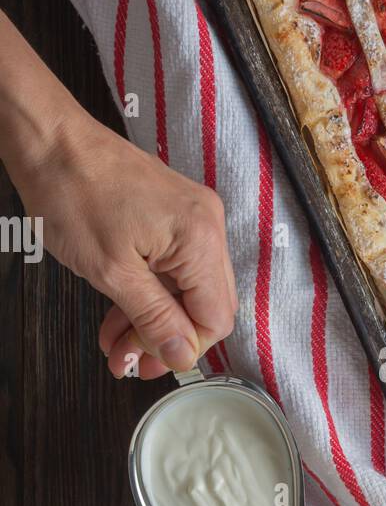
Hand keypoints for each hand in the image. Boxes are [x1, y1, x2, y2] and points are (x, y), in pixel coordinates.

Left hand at [13, 115, 237, 379]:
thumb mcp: (112, 271)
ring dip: (152, 321)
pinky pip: (172, 268)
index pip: (215, 317)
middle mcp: (206, 226)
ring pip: (185, 291)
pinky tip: (119, 316)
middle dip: (165, 338)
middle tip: (128, 361)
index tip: (149, 364)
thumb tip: (182, 354)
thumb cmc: (73, 192)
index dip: (183, 347)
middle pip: (205, 305)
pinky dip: (148, 294)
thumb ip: (154, 317)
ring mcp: (192, 218)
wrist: (50, 142)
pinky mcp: (173, 215)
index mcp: (200, 238)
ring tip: (115, 345)